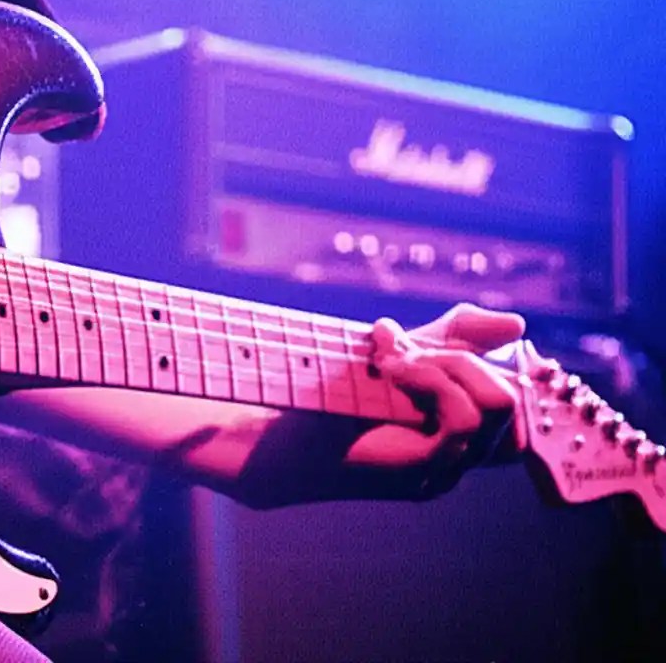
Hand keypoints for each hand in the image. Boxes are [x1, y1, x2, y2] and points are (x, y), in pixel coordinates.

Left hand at [346, 303, 523, 490]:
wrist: (278, 432)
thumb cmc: (332, 395)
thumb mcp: (405, 354)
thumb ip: (458, 336)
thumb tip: (519, 325)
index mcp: (459, 433)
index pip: (515, 395)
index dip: (486, 357)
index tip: (428, 343)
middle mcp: (461, 458)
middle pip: (512, 398)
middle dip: (462, 358)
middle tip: (400, 352)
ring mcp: (447, 470)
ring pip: (498, 404)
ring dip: (447, 366)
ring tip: (393, 363)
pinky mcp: (425, 471)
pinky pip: (466, 419)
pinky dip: (433, 382)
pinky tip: (391, 373)